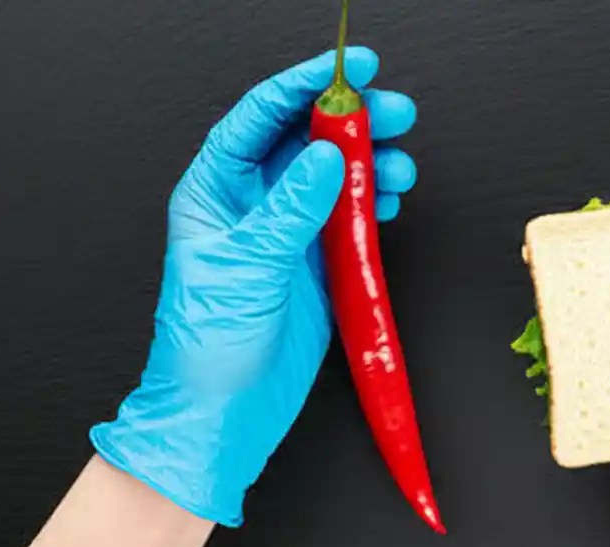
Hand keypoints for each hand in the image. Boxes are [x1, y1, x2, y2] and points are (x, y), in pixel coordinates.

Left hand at [91, 48, 417, 526]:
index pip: (259, 119)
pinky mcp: (315, 266)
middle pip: (306, 142)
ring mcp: (286, 235)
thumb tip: (327, 155)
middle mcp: (251, 207)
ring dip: (370, 163)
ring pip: (334, 178)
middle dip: (351, 122)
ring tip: (401, 160)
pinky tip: (390, 196)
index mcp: (215, 193)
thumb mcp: (248, 266)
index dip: (302, 86)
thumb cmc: (208, 347)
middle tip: (394, 110)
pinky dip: (374, 204)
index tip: (346, 69)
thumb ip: (290, 208)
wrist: (224, 415)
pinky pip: (349, 219)